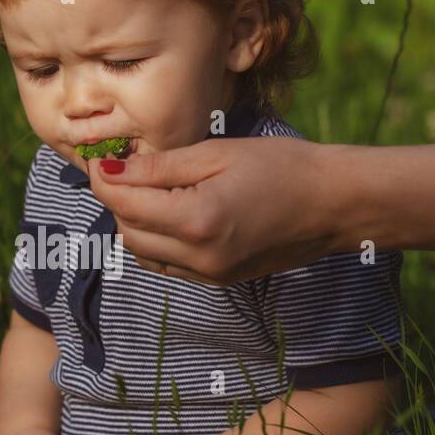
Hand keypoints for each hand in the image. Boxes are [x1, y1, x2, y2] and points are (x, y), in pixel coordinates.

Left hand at [86, 137, 346, 283]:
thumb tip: (110, 170)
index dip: (104, 180)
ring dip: (135, 223)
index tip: (100, 159)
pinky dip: (157, 241)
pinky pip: (168, 265)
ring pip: (144, 253)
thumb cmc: (283, 167)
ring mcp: (209, 274)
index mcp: (197, 220)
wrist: (334, 205)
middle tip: (126, 170)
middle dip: (118, 201)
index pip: (125, 204)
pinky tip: (172, 213)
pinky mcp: (219, 281)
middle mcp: (198, 257)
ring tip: (152, 190)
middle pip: (128, 232)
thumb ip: (160, 166)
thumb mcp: (217, 154)